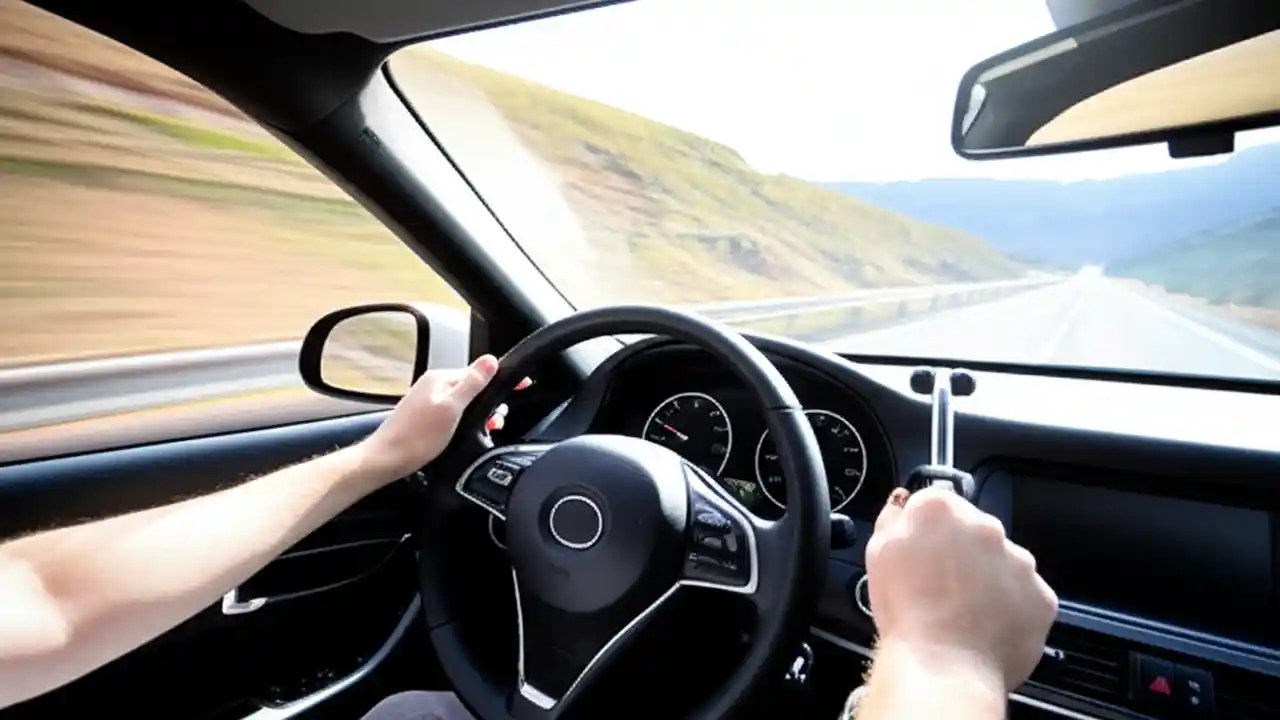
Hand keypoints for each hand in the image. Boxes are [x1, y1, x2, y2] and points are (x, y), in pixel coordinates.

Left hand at [359, 354, 500, 481]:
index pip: (479, 371)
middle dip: (490, 401)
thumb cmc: (416, 438)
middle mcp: (433, 385)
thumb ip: (473, 383)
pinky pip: (453, 411)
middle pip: (472, 386)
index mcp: (440, 378)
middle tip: (497, 421)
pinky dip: (465, 420)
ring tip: (485, 429)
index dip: (501, 379)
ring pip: (464, 401)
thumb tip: (490, 360)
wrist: (387, 459)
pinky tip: (465, 433)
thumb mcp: (452, 408)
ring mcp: (427, 400)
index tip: (522, 385)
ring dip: (479, 413)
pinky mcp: (424, 416)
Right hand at [865, 487, 1057, 693]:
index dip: (926, 531)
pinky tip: (986, 626)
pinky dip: (1010, 607)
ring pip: (1003, 563)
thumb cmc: (905, 613)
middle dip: (962, 552)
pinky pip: (1025, 596)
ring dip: (988, 578)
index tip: (921, 554)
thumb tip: (904, 504)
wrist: (941, 666)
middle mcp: (986, 527)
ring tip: (964, 612)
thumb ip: (893, 519)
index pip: (937, 504)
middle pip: (974, 531)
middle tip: (941, 588)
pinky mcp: (1042, 595)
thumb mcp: (878, 555)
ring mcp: (1020, 561)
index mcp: (941, 510)